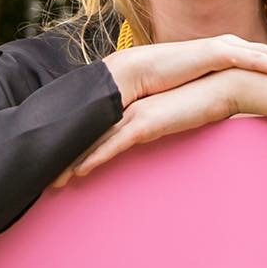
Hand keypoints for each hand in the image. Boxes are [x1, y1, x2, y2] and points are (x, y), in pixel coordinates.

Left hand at [53, 71, 242, 184]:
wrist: (221, 86)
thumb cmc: (203, 101)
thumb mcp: (174, 116)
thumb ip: (159, 124)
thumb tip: (152, 134)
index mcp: (132, 106)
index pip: (97, 128)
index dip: (77, 145)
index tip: (60, 161)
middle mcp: (127, 108)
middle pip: (88, 136)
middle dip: (64, 157)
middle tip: (45, 176)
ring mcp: (134, 115)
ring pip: (94, 143)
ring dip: (71, 163)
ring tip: (53, 181)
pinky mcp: (144, 124)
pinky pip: (113, 146)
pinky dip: (94, 159)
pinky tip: (78, 173)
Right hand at [104, 34, 266, 106]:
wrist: (137, 76)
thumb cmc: (162, 86)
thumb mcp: (197, 93)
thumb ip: (215, 98)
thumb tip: (227, 113)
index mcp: (226, 57)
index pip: (265, 61)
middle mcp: (230, 48)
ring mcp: (225, 48)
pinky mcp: (218, 53)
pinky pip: (255, 60)